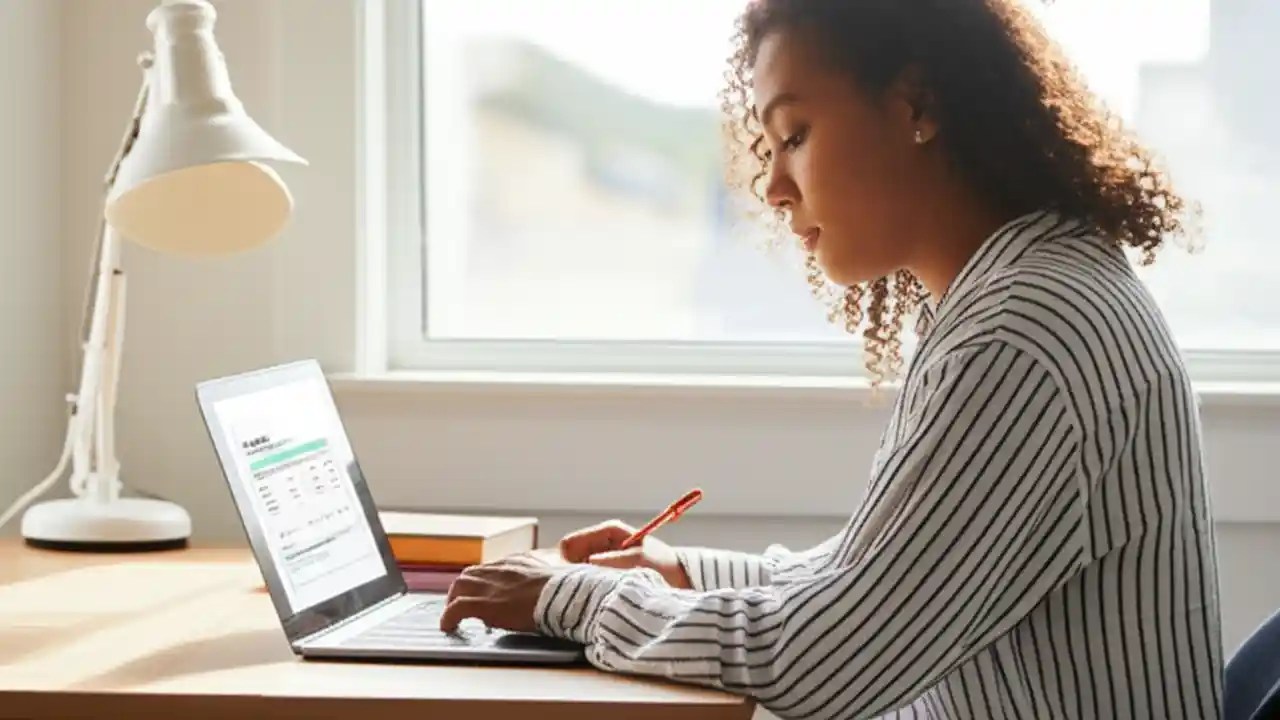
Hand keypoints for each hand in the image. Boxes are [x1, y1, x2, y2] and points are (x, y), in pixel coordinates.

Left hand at [438, 553, 554, 633]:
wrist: (565, 597)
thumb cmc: (568, 590)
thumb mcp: (559, 576)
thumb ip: (550, 578)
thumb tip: (561, 586)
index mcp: (519, 562)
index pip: (494, 567)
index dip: (487, 581)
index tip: (489, 593)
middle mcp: (501, 569)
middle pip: (471, 574)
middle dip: (465, 589)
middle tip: (465, 604)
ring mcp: (491, 586)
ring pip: (459, 586)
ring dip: (454, 600)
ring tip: (453, 615)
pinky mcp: (484, 605)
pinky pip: (456, 608)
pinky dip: (449, 617)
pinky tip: (448, 626)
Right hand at [559, 519, 692, 589]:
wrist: (681, 579)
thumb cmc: (663, 566)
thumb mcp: (636, 561)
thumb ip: (611, 561)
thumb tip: (587, 563)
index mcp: (607, 531)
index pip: (570, 544)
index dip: (567, 561)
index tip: (571, 579)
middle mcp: (602, 542)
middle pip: (571, 558)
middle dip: (575, 573)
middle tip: (582, 591)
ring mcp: (604, 557)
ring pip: (579, 570)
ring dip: (584, 582)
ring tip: (594, 595)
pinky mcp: (607, 572)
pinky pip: (589, 579)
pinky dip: (591, 587)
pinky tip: (599, 597)